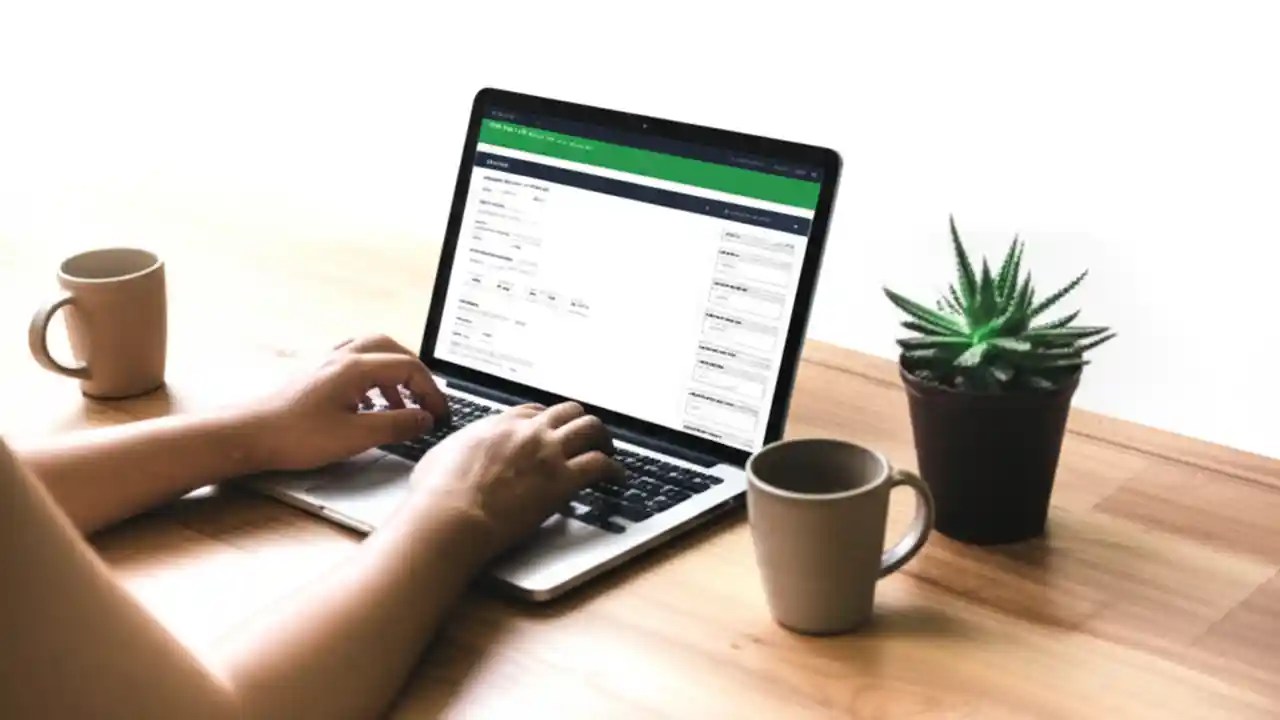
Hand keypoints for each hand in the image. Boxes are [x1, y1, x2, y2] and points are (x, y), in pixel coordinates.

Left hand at [247, 335, 449, 471]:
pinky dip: (371, 379)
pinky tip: (368, 404)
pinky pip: (352, 364)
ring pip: (371, 353)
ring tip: (401, 405)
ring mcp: (325, 362)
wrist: (247, 435)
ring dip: (393, 375)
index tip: (440, 414)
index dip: (431, 391)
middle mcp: (341, 357)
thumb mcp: (355, 437)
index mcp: (355, 367)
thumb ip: (396, 425)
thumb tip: (425, 419)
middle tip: (426, 401)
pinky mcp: (313, 374)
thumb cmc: (294, 436)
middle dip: (415, 375)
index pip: (409, 367)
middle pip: (392, 349)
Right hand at [409, 401, 621, 557]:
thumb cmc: (437, 495)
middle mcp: (527, 431)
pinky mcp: (562, 480)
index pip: (534, 411)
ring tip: (609, 450)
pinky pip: (600, 465)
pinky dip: (614, 470)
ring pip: (590, 429)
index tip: (552, 430)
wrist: (450, 516)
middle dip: (580, 422)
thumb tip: (454, 454)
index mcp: (498, 423)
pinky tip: (617, 478)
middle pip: (568, 412)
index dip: (548, 420)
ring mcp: (547, 453)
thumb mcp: (441, 455)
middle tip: (587, 435)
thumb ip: (458, 448)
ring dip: (603, 439)